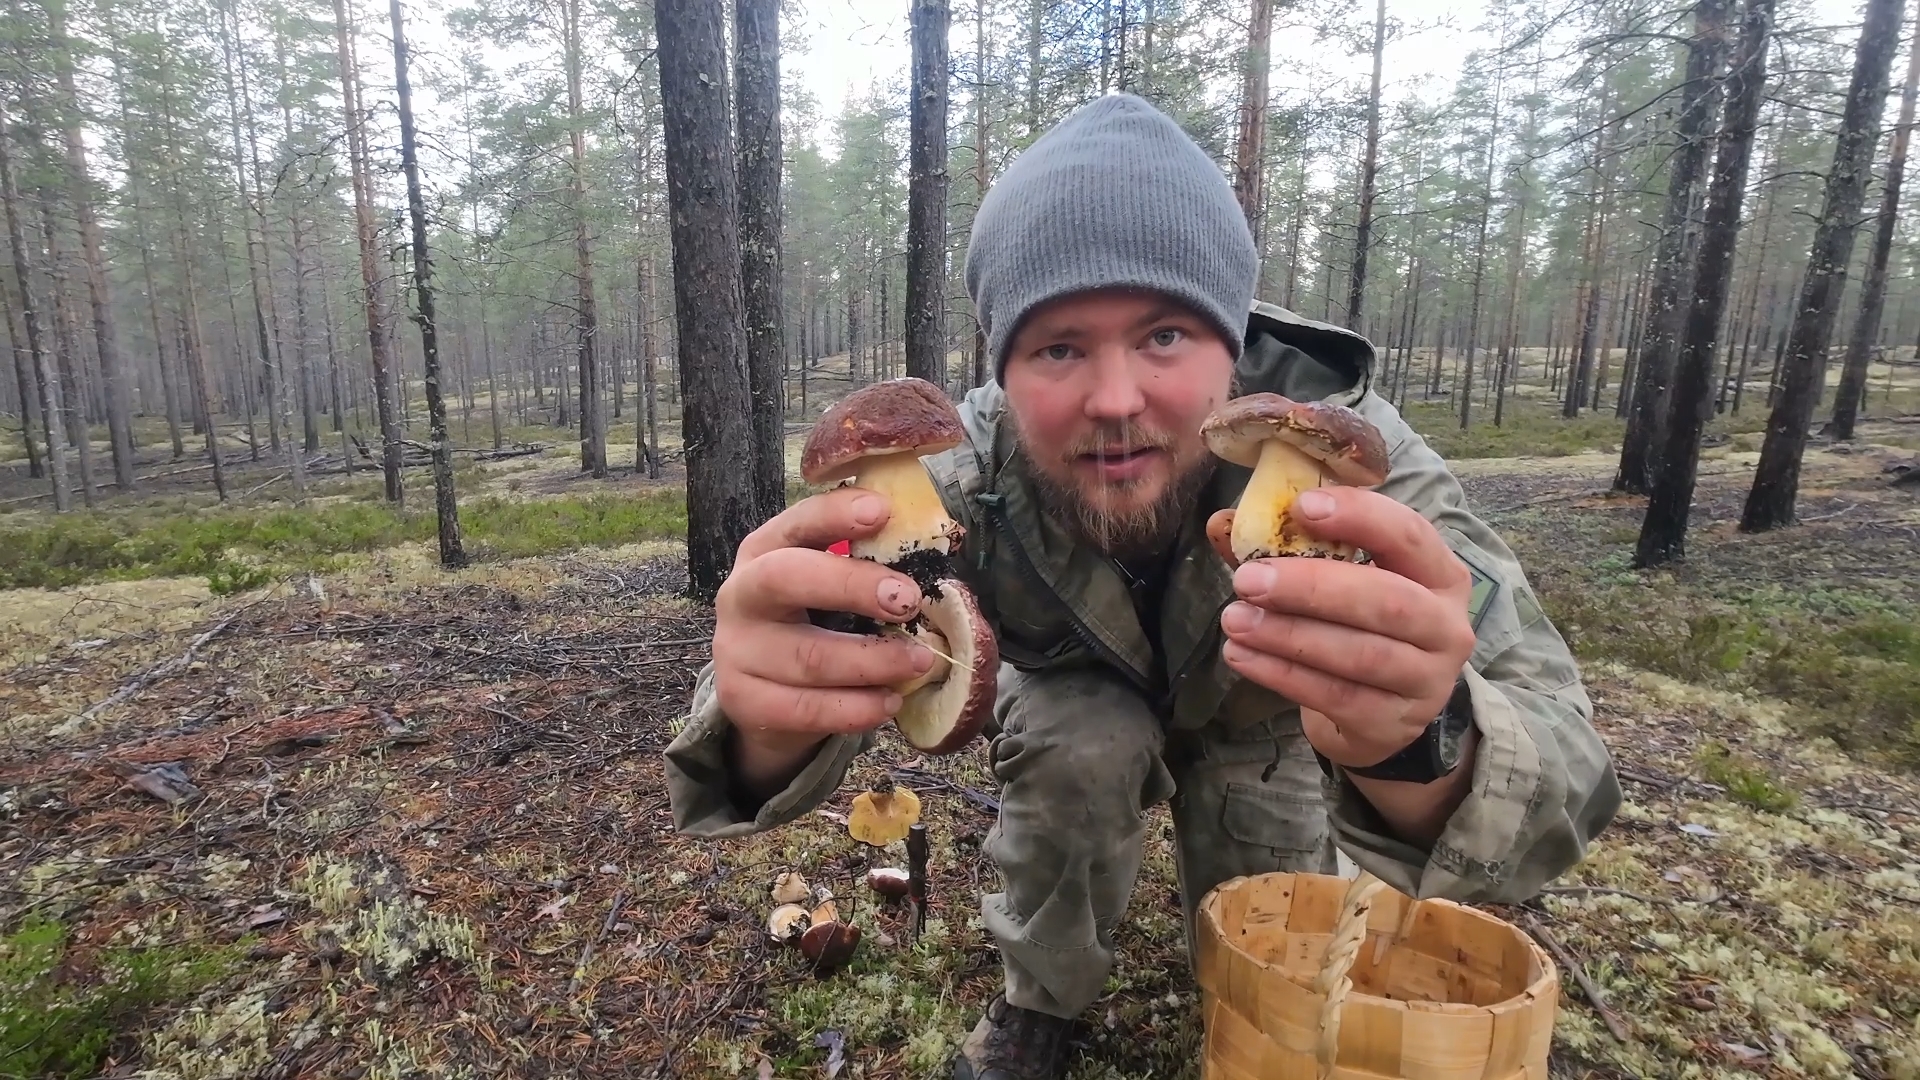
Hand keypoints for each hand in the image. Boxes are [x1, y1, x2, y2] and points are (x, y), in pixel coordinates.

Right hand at [713, 486, 935, 766]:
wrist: (762, 690)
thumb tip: (934, 551)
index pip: (797, 522)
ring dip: (873, 661)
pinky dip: (854, 709)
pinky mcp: (743, 701)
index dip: (835, 514)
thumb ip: (867, 565)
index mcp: (765, 550)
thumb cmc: (812, 621)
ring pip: (808, 656)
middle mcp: (740, 593)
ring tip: (920, 662)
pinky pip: (804, 709)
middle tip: (908, 600)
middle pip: (786, 578)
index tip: (882, 511)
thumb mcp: (829, 585)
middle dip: (852, 585)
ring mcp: (735, 650)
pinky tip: (888, 703)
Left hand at [1219, 486, 1477, 767]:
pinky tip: (1242, 656)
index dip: (1360, 517)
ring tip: (1235, 619)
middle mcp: (1446, 626)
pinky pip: (1337, 697)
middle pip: (1388, 601)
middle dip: (1312, 587)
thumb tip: (1221, 522)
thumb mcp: (1338, 581)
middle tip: (1249, 579)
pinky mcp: (1394, 724)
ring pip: (1361, 655)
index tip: (1301, 507)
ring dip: (1290, 636)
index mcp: (1439, 574)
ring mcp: (1427, 680)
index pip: (1410, 534)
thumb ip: (1288, 548)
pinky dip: (1284, 675)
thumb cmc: (1356, 627)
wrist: (1377, 712)